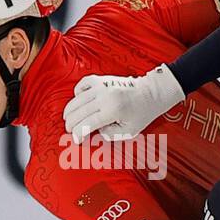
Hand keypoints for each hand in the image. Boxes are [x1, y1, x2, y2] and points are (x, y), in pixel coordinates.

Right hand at [63, 64, 183, 142]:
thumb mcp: (129, 132)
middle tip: (70, 131)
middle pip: (78, 112)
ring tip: (69, 120)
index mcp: (113, 110)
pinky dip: (77, 94)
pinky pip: (82, 84)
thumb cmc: (142, 113)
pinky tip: (78, 102)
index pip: (87, 124)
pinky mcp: (101, 79)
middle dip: (71, 124)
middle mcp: (105, 96)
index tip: (77, 140)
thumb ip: (108, 135)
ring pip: (77, 99)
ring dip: (70, 112)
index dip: (78, 134)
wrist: (150, 93)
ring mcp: (102, 86)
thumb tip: (93, 131)